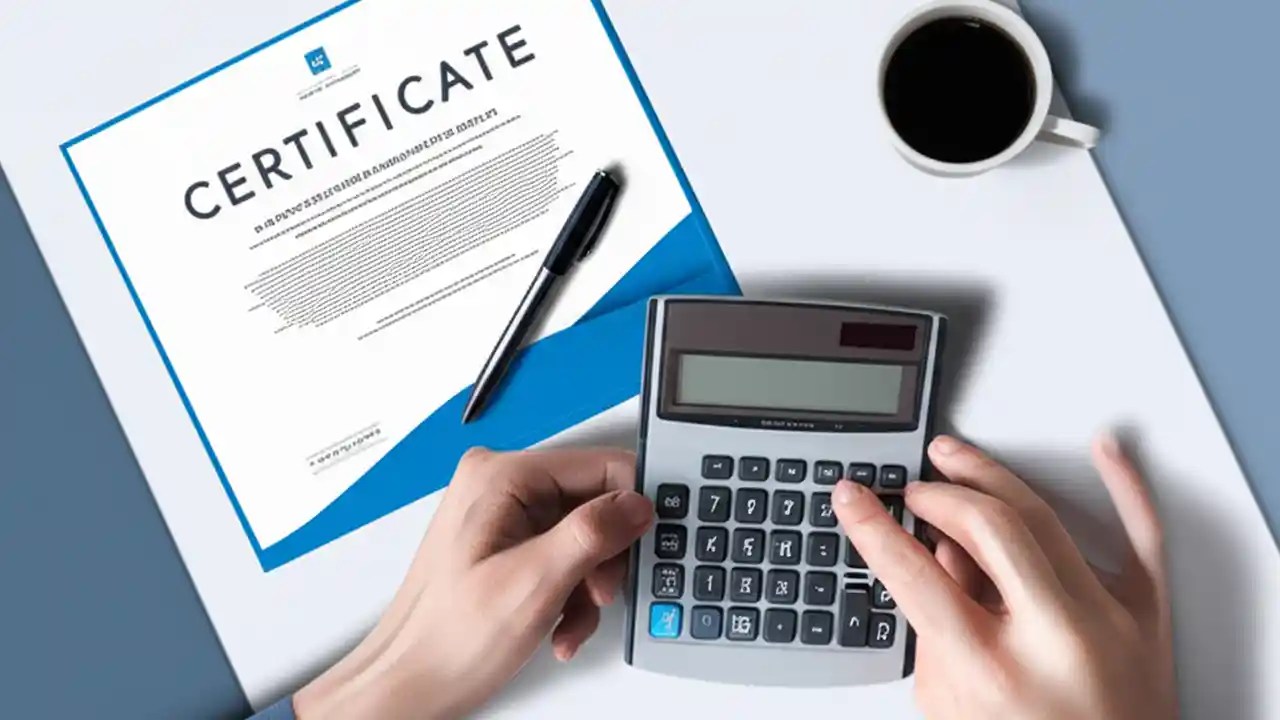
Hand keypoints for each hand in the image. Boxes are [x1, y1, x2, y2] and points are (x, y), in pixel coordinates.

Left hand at [294, 447, 652, 719]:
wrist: (411, 682)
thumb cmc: (448, 638)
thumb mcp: (534, 583)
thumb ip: (591, 534)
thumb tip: (637, 504)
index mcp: (501, 475)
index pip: (600, 465)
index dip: (632, 508)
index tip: (646, 546)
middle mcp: (501, 483)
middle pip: (595, 503)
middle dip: (605, 558)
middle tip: (600, 594)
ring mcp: (504, 513)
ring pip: (585, 535)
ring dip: (590, 584)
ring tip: (572, 619)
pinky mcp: (508, 541)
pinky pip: (564, 554)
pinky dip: (571, 592)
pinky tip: (560, 623)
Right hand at [833, 435, 1177, 719]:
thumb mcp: (950, 708)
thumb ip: (936, 632)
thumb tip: (937, 558)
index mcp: (990, 671)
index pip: (912, 572)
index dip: (871, 525)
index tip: (853, 496)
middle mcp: (1052, 640)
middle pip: (985, 526)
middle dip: (938, 494)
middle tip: (915, 490)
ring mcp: (1108, 622)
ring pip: (1044, 517)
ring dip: (992, 476)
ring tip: (957, 461)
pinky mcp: (1151, 619)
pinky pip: (1146, 537)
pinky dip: (1126, 487)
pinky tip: (1103, 450)